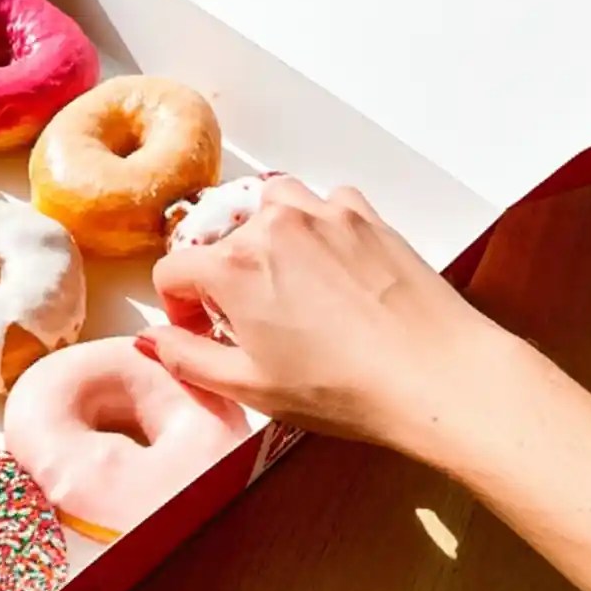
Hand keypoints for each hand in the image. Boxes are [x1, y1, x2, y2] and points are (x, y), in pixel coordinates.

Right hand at [138, 175, 522, 450]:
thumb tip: (154, 341)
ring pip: (269, 205)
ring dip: (264, 235)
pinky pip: (325, 202)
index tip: (200, 331)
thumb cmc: (344, 388)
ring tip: (283, 278)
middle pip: (219, 239)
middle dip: (222, 277)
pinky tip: (329, 263)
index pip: (172, 270)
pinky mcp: (366, 216)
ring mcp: (323, 214)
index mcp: (232, 268)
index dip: (178, 307)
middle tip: (248, 320)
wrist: (435, 376)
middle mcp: (271, 227)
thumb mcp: (249, 387)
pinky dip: (317, 224)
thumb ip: (187, 359)